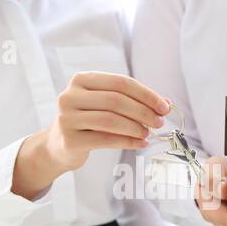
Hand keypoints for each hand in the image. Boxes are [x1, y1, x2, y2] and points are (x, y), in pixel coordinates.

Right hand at [12, 72, 168, 199]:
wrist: (60, 144)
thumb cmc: (89, 121)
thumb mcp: (107, 105)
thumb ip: (133, 101)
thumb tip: (166, 103)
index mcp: (81, 80)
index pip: (120, 82)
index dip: (146, 94)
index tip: (164, 107)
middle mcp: (70, 95)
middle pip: (116, 100)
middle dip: (143, 112)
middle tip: (159, 123)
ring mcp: (67, 117)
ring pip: (111, 120)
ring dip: (136, 128)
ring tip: (148, 133)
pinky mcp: (70, 139)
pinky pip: (106, 140)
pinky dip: (129, 142)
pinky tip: (141, 144)